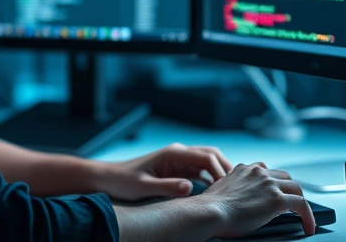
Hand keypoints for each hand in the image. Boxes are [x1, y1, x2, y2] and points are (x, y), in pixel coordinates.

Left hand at [95, 143, 233, 200]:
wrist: (109, 179)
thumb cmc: (123, 182)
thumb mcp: (143, 187)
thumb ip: (167, 187)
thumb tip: (190, 188)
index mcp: (173, 153)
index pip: (206, 156)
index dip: (220, 171)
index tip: (228, 188)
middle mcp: (178, 153)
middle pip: (211, 154)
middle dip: (225, 168)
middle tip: (236, 188)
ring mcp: (178, 159)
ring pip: (208, 161)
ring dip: (219, 173)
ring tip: (231, 191)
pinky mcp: (177, 168)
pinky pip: (199, 171)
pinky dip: (211, 179)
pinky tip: (217, 193)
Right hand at [198, 162, 314, 237]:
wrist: (210, 212)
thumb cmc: (209, 207)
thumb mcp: (219, 189)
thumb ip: (230, 188)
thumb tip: (231, 199)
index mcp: (243, 169)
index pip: (264, 170)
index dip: (272, 181)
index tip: (273, 190)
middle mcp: (258, 172)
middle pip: (283, 176)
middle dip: (288, 188)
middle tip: (289, 203)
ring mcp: (269, 185)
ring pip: (295, 187)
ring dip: (299, 200)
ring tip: (301, 215)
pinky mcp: (277, 200)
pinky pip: (301, 204)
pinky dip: (308, 215)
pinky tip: (308, 226)